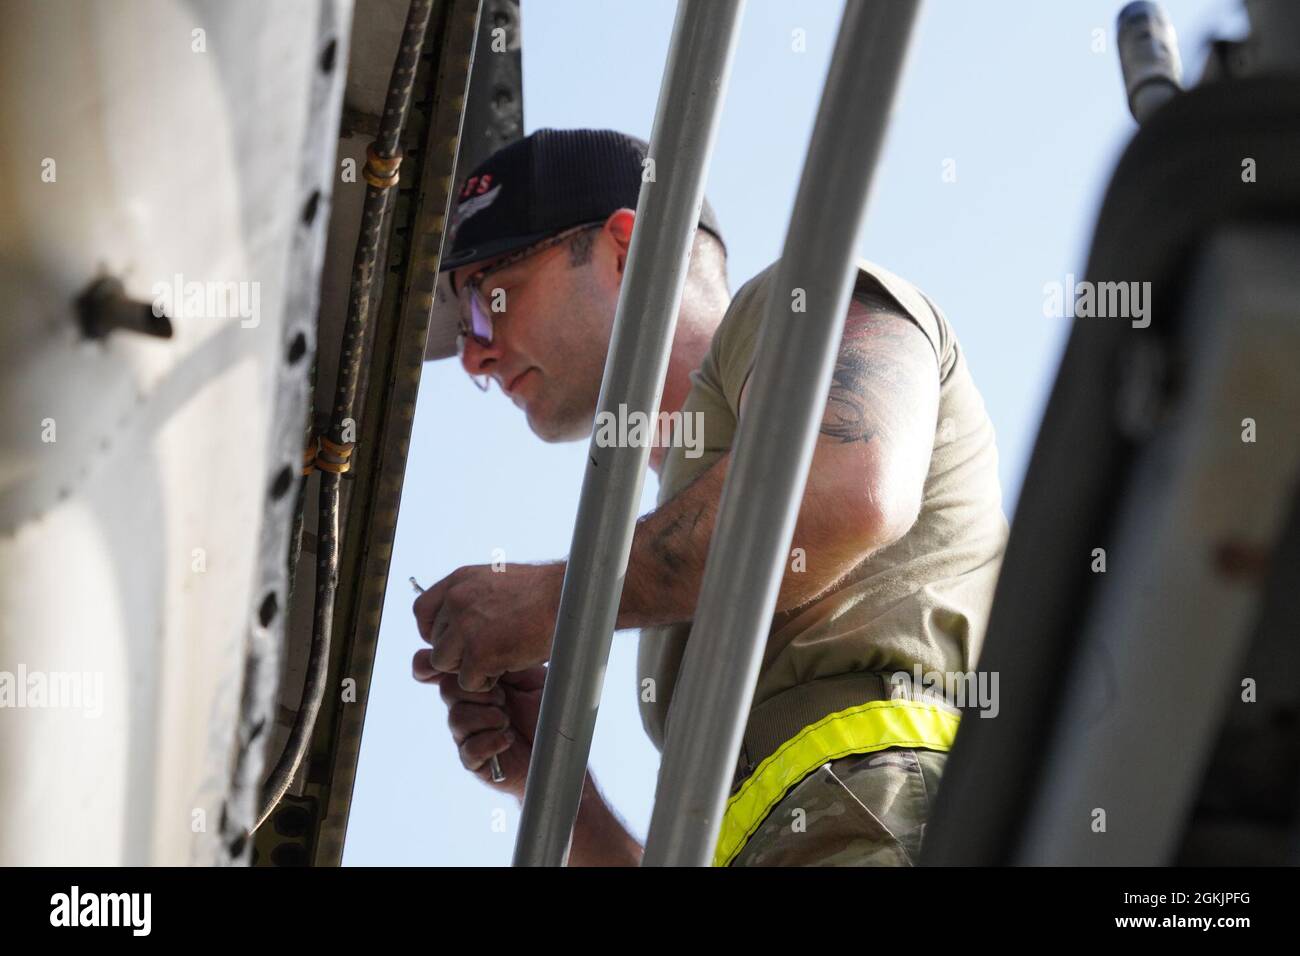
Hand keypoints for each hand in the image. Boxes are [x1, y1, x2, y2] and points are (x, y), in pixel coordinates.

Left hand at [413, 562, 563, 691]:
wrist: (568, 598)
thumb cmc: (542, 593)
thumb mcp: (496, 583)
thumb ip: (471, 599)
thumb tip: (453, 629)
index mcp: (459, 581)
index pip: (421, 611)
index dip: (434, 630)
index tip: (454, 640)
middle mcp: (457, 600)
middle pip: (435, 642)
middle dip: (458, 652)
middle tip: (488, 650)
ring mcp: (466, 627)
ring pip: (445, 663)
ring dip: (469, 667)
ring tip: (498, 657)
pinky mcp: (479, 653)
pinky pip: (468, 681)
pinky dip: (487, 680)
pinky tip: (508, 664)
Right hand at [413, 653, 545, 800]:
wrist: (563, 747)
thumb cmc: (547, 710)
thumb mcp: (529, 677)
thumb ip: (502, 661)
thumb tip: (479, 648)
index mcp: (478, 684)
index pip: (442, 670)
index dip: (436, 665)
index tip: (459, 665)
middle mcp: (470, 707)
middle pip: (448, 690)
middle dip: (475, 690)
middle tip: (501, 696)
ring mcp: (471, 735)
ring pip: (456, 720)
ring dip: (485, 716)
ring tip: (507, 719)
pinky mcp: (477, 762)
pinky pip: (468, 751)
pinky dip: (489, 742)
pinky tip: (507, 738)